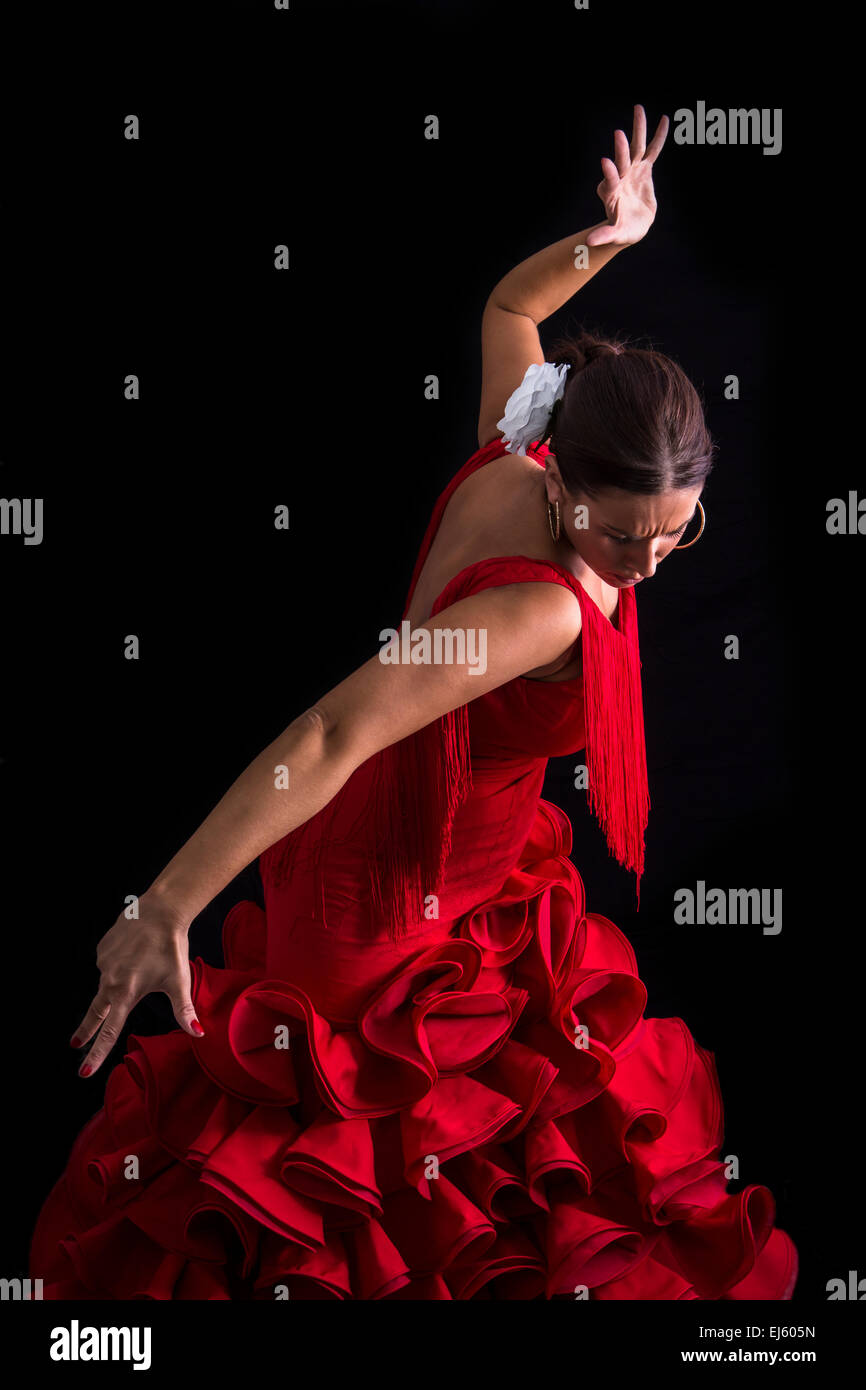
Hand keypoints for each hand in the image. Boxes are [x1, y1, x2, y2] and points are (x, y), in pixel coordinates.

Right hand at [70, 893, 200, 1076]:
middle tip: (74, 1046)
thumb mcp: (179, 982)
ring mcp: (102, 964)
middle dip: (85, 1031)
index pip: (109, 1031)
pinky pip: (108, 964)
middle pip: (95, 1013)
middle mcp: (109, 980)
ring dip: (118, 982)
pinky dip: (119, 964)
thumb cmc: (171, 948)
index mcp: (126, 992)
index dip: (97, 1053)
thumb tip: (198, 1034)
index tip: (84, 1071)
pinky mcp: (101, 949)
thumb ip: (184, 1011)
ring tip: (143, 961)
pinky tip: (134, 951)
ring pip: (107, 983)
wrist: (159, 911)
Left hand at [586, 105, 668, 247]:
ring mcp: (632, 171)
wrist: (631, 225)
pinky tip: (665, 120)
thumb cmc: (622, 231)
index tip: (606, 162)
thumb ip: (604, 236)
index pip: (608, 182)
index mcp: (611, 193)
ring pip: (636, 148)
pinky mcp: (644, 169)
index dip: (608, 173)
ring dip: (638, 129)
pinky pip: (653, 150)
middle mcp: (620, 178)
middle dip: (620, 149)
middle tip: (619, 133)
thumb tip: (588, 243)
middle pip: (620, 161)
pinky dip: (659, 136)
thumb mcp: (615, 235)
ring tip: (639, 108)